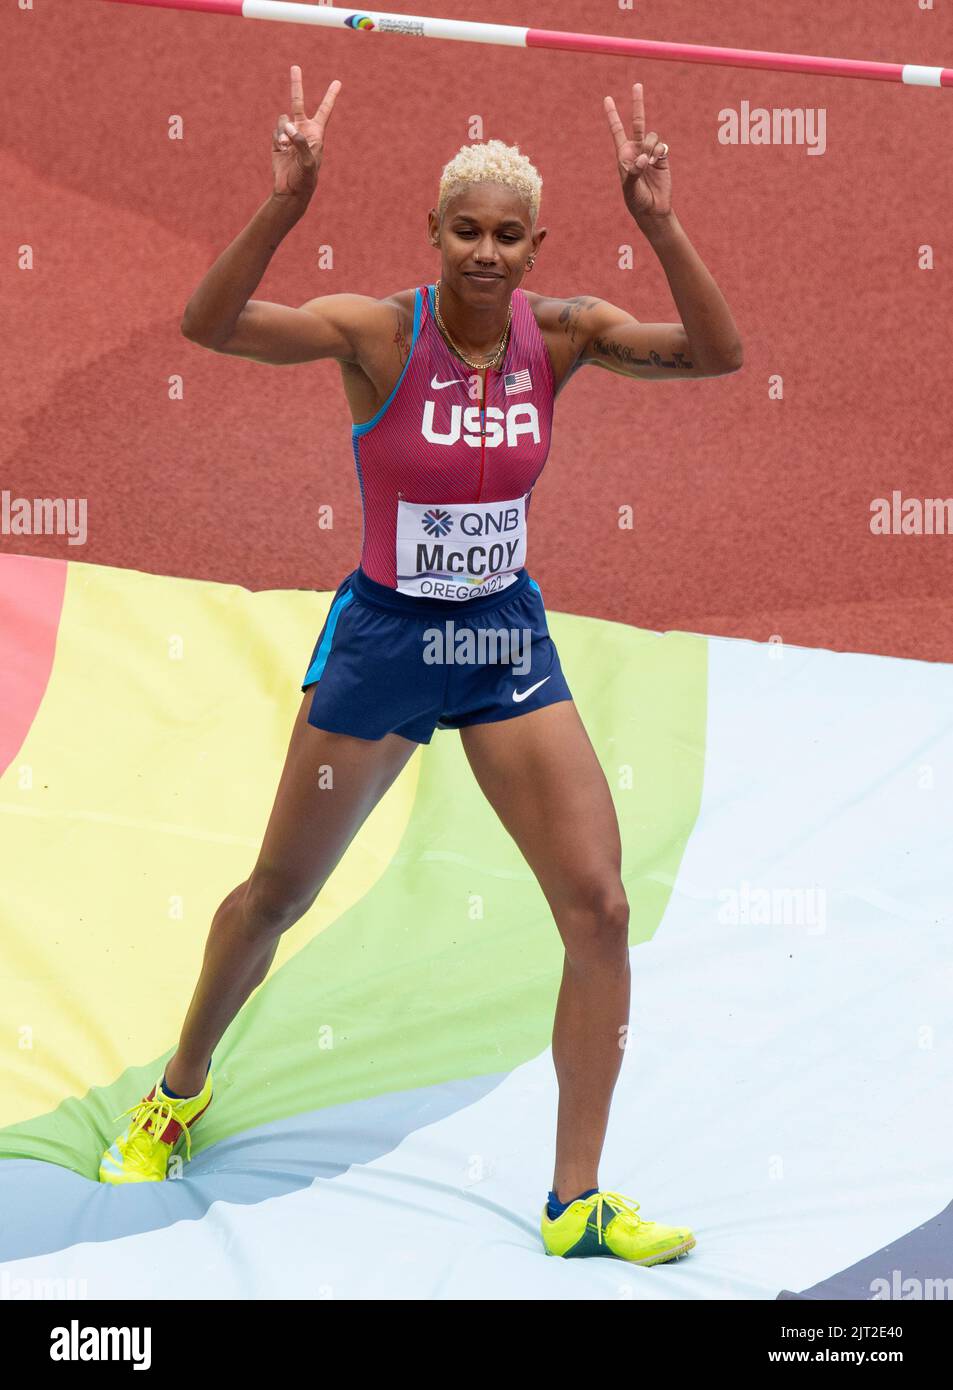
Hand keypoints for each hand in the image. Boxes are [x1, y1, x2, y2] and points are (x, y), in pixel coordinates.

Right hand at [272, 66, 340, 200]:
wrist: (291, 190)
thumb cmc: (306, 178)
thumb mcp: (307, 161)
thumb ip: (300, 141)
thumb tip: (288, 126)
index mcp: (316, 133)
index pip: (325, 110)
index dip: (330, 96)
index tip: (338, 82)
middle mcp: (303, 130)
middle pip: (298, 102)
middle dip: (296, 85)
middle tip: (295, 67)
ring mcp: (289, 134)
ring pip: (282, 119)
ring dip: (282, 130)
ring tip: (285, 145)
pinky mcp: (278, 141)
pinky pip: (275, 131)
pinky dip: (276, 138)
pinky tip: (281, 149)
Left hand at [603, 82, 671, 222]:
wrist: (653, 208)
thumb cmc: (636, 200)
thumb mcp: (629, 187)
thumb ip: (634, 171)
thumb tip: (643, 158)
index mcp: (623, 154)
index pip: (617, 130)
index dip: (612, 115)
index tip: (606, 99)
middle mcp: (636, 149)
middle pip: (637, 121)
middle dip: (637, 103)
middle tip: (637, 85)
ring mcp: (650, 152)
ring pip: (651, 136)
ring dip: (650, 147)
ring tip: (648, 164)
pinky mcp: (662, 156)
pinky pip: (661, 145)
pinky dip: (659, 152)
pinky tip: (656, 162)